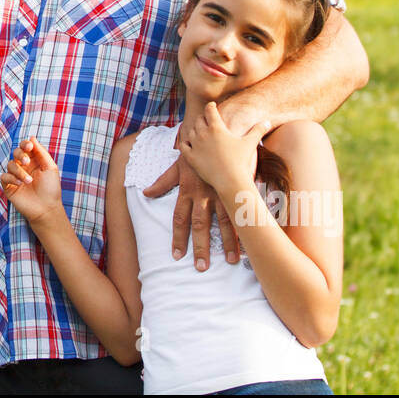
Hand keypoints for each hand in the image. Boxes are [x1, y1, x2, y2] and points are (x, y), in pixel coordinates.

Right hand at [0, 137, 62, 226]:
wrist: (46, 209)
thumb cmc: (51, 189)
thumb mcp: (50, 168)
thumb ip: (41, 152)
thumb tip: (32, 137)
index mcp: (34, 161)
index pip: (25, 147)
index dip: (25, 144)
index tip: (29, 146)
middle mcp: (23, 167)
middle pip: (15, 153)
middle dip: (20, 155)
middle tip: (26, 162)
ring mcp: (15, 177)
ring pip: (10, 165)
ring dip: (19, 171)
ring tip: (28, 181)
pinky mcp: (9, 186)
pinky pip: (4, 177)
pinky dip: (11, 178)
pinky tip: (20, 184)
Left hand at [144, 100, 270, 268]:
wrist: (219, 129)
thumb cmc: (198, 147)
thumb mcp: (178, 164)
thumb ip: (163, 181)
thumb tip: (146, 193)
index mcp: (188, 190)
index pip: (180, 219)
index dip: (178, 238)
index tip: (177, 256)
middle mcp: (204, 194)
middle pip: (201, 225)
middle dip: (201, 247)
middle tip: (201, 268)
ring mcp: (222, 192)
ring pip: (224, 221)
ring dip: (229, 243)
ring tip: (233, 262)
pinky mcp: (237, 187)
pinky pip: (241, 210)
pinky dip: (245, 225)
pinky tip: (252, 240)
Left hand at [180, 101, 270, 199]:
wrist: (231, 180)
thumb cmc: (241, 161)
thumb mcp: (250, 143)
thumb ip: (258, 130)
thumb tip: (268, 121)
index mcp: (216, 127)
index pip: (210, 110)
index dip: (210, 106)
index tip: (211, 105)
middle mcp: (203, 134)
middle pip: (199, 120)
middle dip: (202, 118)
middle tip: (204, 118)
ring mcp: (195, 145)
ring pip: (190, 132)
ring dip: (194, 129)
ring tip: (197, 130)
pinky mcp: (190, 157)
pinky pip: (183, 146)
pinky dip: (185, 143)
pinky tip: (188, 143)